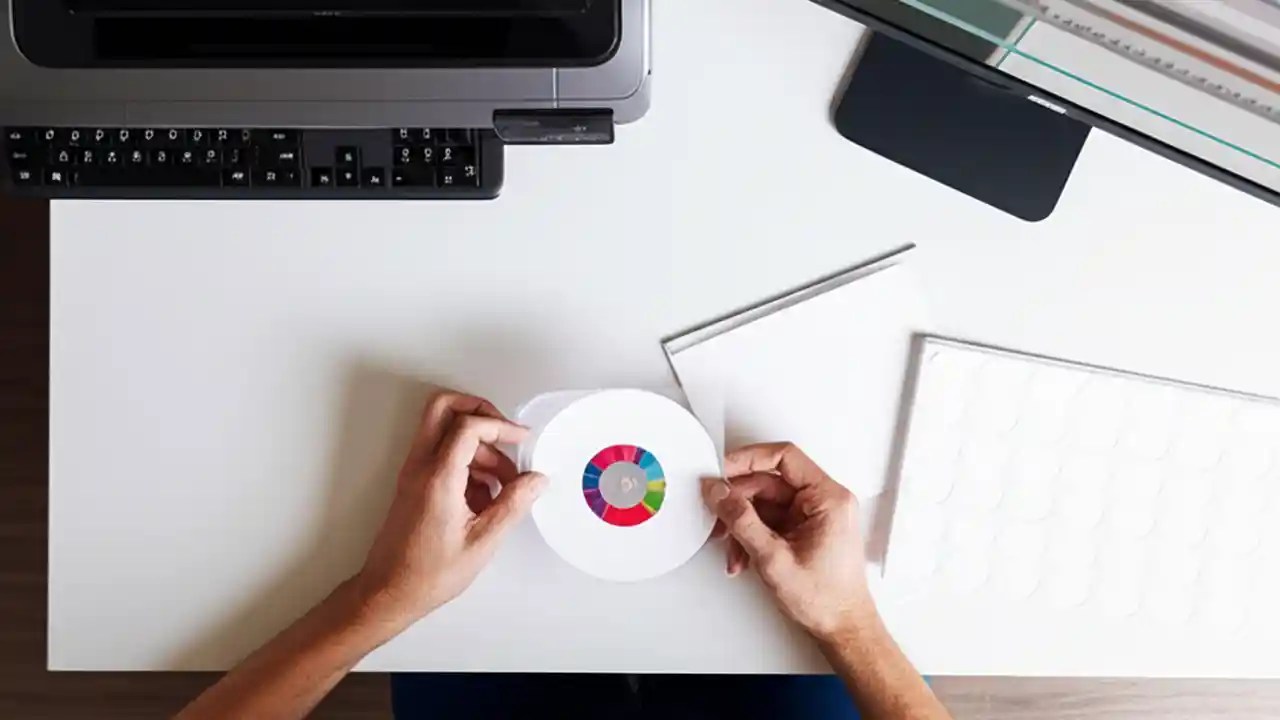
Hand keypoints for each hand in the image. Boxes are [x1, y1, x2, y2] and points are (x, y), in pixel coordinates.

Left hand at [353, 392, 545, 631]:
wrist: (389, 591)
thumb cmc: (428, 573)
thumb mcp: (483, 541)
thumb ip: (513, 505)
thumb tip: (535, 480)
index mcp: (438, 477)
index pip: (469, 426)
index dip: (501, 426)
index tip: (522, 439)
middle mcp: (421, 467)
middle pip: (444, 407)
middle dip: (479, 411)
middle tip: (505, 434)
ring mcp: (414, 473)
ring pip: (445, 431)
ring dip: (478, 445)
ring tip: (503, 484)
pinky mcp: (414, 483)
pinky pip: (442, 454)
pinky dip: (467, 462)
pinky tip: (485, 498)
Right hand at [703, 443, 874, 641]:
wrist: (842, 628)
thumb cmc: (826, 599)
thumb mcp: (774, 559)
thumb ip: (742, 521)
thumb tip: (718, 492)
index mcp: (828, 498)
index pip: (785, 457)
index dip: (748, 459)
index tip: (721, 470)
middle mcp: (823, 501)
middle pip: (768, 482)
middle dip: (738, 503)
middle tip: (716, 517)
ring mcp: (812, 515)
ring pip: (764, 504)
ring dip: (741, 525)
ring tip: (730, 550)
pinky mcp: (803, 529)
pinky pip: (768, 521)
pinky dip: (750, 536)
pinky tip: (741, 558)